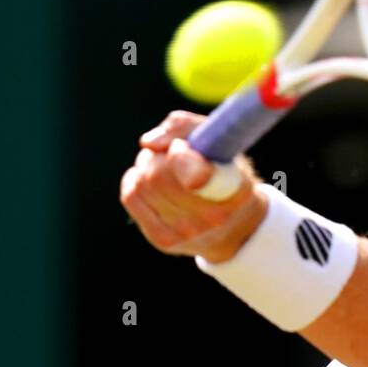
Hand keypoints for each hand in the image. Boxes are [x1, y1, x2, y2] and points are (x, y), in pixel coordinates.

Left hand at [120, 110, 269, 262]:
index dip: (179, 157)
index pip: (199, 177)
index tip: (179, 147)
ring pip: (142, 184)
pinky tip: (148, 178)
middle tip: (171, 151)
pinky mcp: (163, 240)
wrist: (236, 227)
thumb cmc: (226, 171)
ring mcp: (186, 233)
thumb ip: (187, 127)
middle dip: (159, 155)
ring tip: (163, 165)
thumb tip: (148, 142)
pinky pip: (131, 197)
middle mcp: (212, 218)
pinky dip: (134, 179)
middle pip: (158, 175)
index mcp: (235, 190)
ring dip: (146, 165)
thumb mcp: (221, 142)